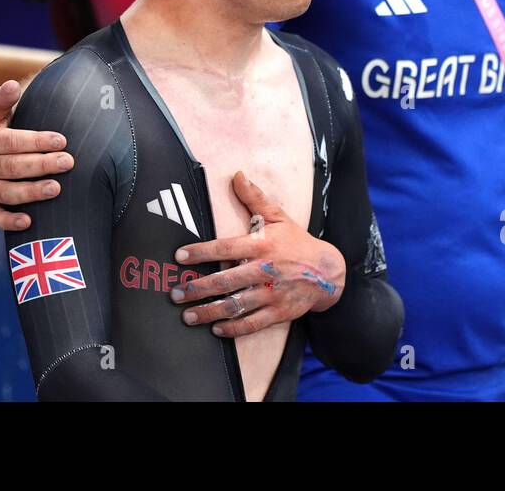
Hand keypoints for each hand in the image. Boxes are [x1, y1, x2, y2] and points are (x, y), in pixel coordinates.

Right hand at [0, 80, 73, 229]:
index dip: (36, 141)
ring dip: (31, 192)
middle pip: (11, 167)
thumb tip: (13, 85)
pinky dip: (9, 222)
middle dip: (41, 165)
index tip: (62, 140)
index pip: (10, 141)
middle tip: (68, 162)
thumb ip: (2, 99)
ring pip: (6, 193)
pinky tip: (29, 222)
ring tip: (56, 188)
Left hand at [170, 172, 345, 336]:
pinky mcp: (279, 312)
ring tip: (188, 316)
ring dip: (209, 312)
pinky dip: (234, 329)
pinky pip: (253, 324)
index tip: (180, 256)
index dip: (201, 251)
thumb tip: (237, 175)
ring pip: (236, 305)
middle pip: (226, 281)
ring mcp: (272, 294)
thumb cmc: (297, 242)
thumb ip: (255, 198)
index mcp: (262, 245)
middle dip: (198, 288)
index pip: (226, 247)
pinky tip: (216, 329)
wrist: (328, 271)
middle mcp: (265, 270)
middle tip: (176, 293)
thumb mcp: (278, 217)